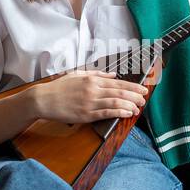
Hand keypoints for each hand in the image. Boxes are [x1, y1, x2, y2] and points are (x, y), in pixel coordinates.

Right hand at [33, 69, 147, 123]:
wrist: (44, 99)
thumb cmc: (60, 88)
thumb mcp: (78, 74)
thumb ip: (97, 74)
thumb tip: (113, 74)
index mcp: (92, 79)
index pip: (117, 83)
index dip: (132, 87)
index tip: (142, 89)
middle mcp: (93, 89)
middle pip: (120, 92)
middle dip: (135, 95)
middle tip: (144, 98)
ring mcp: (90, 102)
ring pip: (115, 102)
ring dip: (130, 105)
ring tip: (139, 108)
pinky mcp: (86, 114)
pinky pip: (106, 112)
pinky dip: (119, 112)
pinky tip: (128, 113)